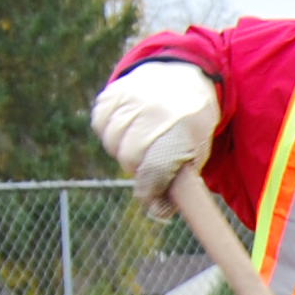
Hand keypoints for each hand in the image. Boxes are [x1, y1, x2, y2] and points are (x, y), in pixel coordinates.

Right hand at [91, 61, 219, 218]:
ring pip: (112, 143)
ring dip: (123, 151)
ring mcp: (129, 99)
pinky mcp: (112, 92)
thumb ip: (177, 186)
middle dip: (138, 169)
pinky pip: (99, 124)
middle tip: (150, 164)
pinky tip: (128, 128)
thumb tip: (157, 212)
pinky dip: (110, 132)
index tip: (153, 201)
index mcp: (178, 130)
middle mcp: (152, 112)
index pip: (154, 171)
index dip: (151, 192)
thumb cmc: (189, 129)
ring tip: (141, 143)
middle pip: (129, 159)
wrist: (180, 83)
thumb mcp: (195, 156)